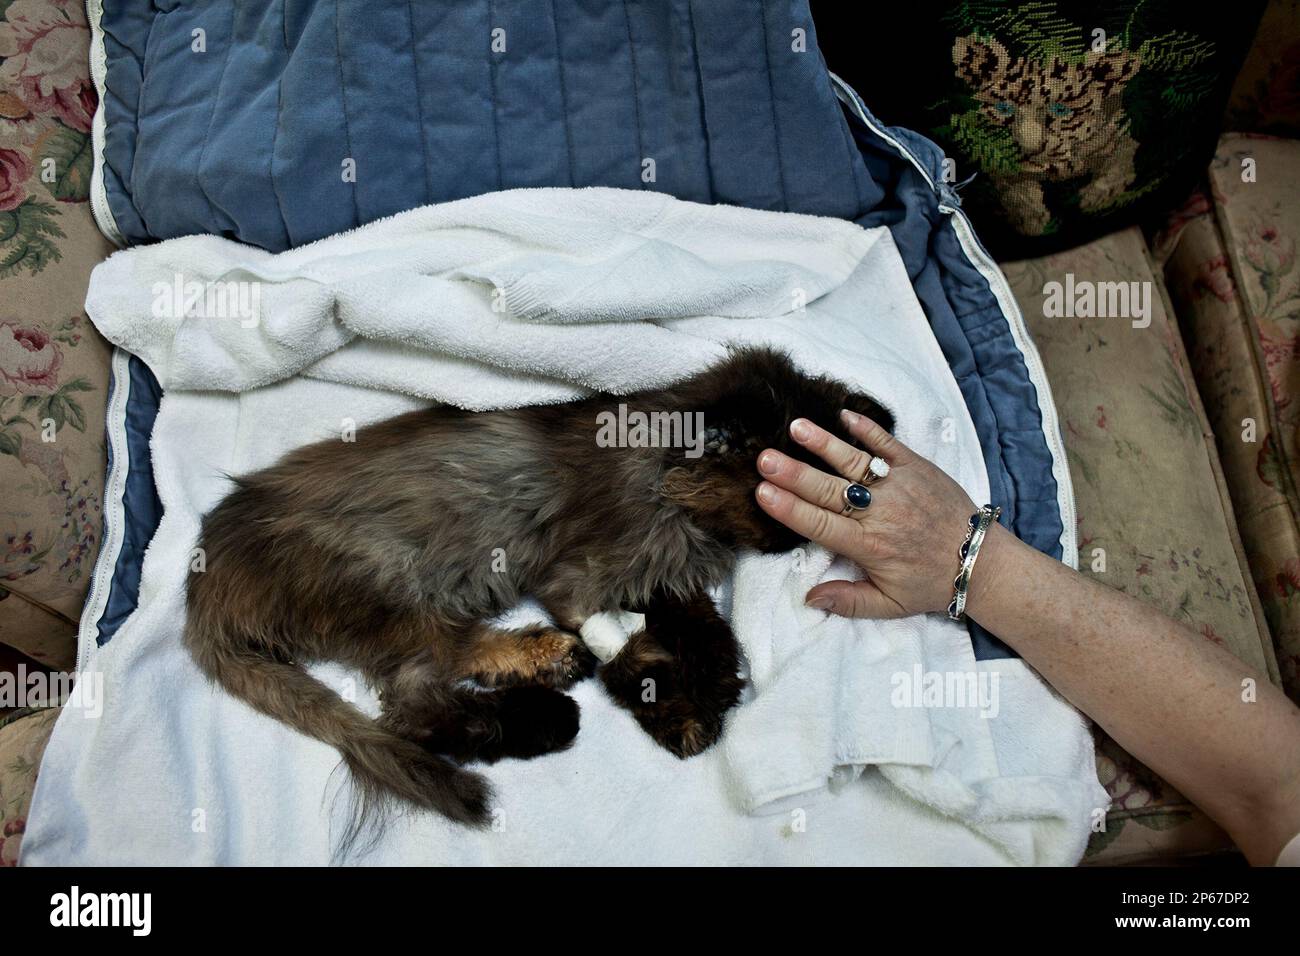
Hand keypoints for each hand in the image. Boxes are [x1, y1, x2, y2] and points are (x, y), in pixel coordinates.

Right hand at [754, 409, 984, 617]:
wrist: (982, 561)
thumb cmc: (930, 583)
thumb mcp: (890, 605)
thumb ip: (848, 601)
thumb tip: (810, 598)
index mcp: (870, 546)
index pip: (821, 524)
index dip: (790, 509)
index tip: (763, 493)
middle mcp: (881, 513)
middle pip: (829, 490)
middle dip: (794, 474)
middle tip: (765, 458)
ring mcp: (899, 486)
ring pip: (854, 462)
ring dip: (823, 444)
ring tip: (795, 427)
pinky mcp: (917, 467)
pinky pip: (888, 444)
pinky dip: (867, 429)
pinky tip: (843, 414)